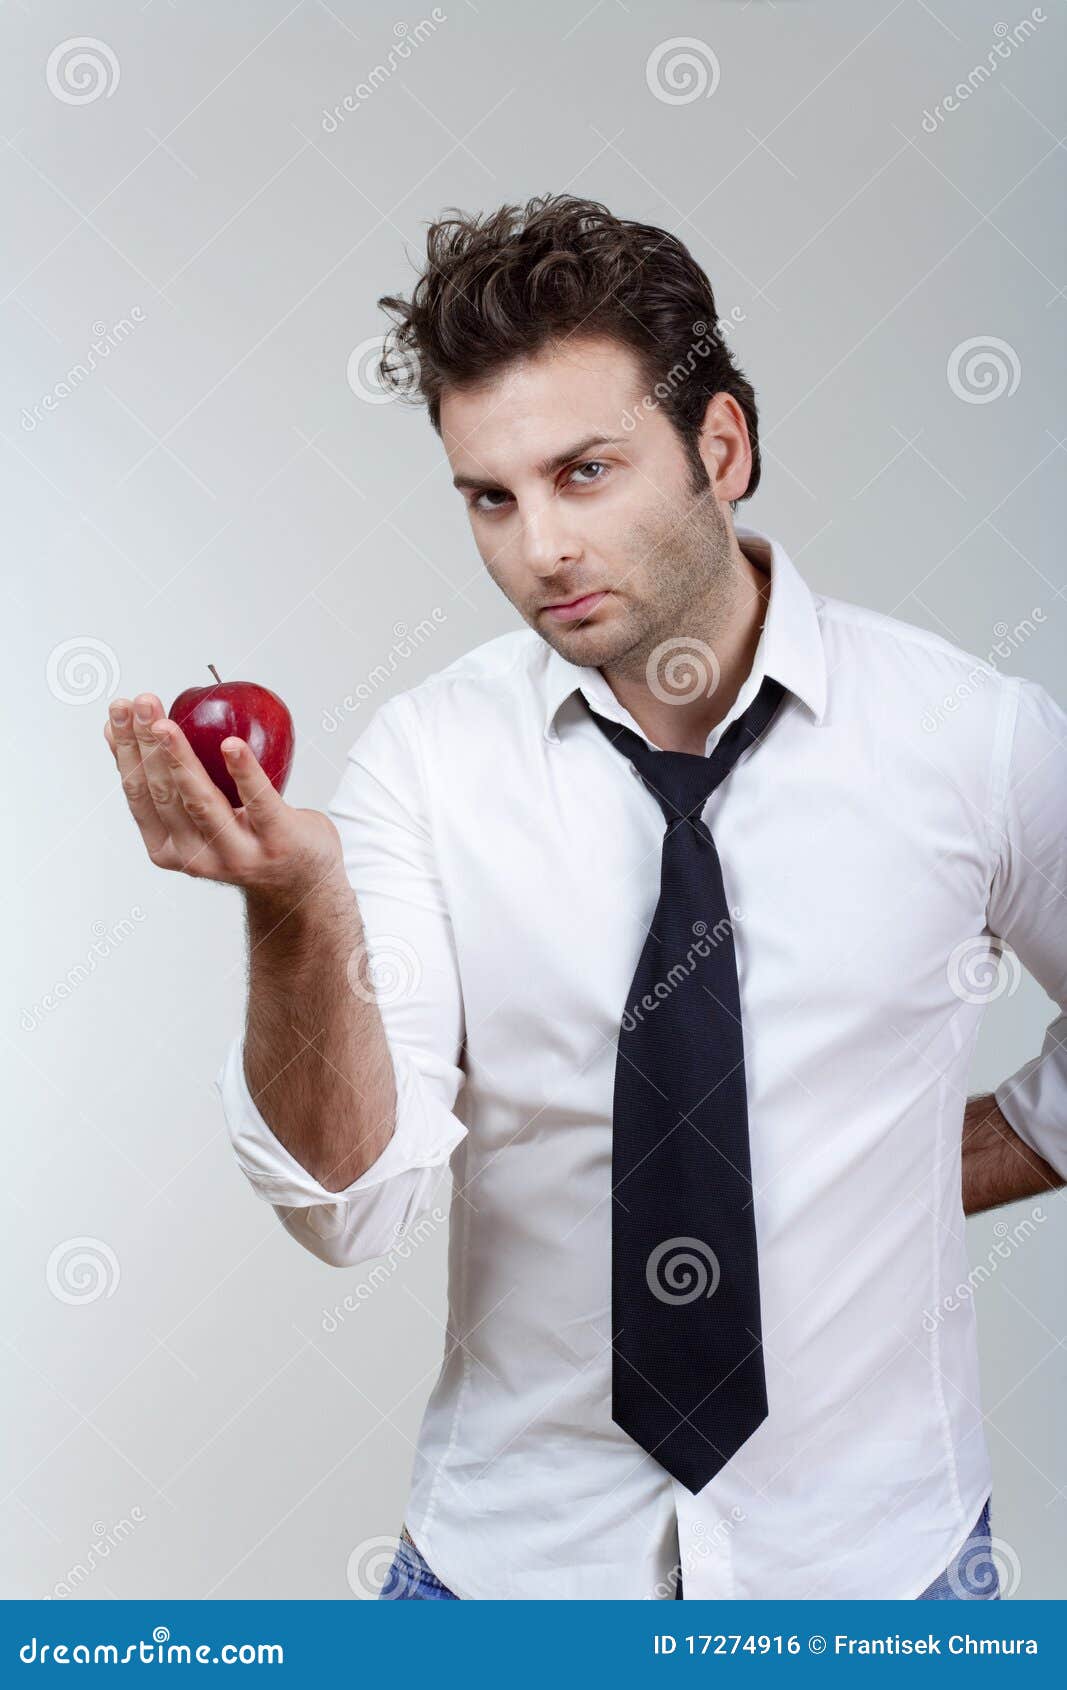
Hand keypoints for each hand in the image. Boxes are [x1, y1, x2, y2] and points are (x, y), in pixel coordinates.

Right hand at [104, 692, 344, 902]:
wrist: (302, 878)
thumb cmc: (246, 834)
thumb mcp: (199, 817)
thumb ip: (175, 785)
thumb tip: (138, 727)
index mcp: (168, 848)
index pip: (138, 794)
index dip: (124, 751)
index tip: (119, 712)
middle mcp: (197, 856)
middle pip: (163, 794)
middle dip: (145, 745)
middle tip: (141, 703)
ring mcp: (237, 853)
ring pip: (200, 800)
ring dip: (179, 756)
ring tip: (165, 722)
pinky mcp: (276, 840)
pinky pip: (257, 800)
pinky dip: (243, 771)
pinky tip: (231, 744)